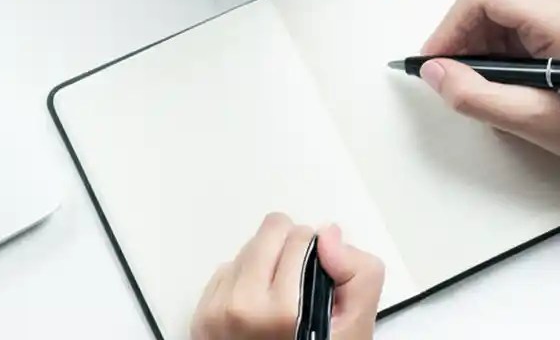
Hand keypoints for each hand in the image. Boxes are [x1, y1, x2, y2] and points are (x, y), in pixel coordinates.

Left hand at [191, 214, 382, 339]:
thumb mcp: (355, 327)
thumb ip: (358, 275)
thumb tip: (328, 235)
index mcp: (284, 311)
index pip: (301, 237)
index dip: (318, 253)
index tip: (321, 276)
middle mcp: (243, 308)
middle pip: (269, 232)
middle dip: (290, 250)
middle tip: (300, 283)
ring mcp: (217, 311)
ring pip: (247, 248)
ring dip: (266, 264)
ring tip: (280, 299)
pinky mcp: (201, 315)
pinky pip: (226, 271)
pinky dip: (244, 280)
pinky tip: (259, 307)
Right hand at [420, 0, 559, 190]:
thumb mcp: (529, 118)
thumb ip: (473, 95)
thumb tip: (433, 72)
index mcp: (557, 15)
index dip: (448, 28)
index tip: (434, 62)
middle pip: (486, 1)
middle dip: (462, 39)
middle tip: (455, 78)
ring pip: (496, 11)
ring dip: (479, 46)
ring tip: (485, 84)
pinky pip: (512, 20)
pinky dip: (497, 47)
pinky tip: (506, 78)